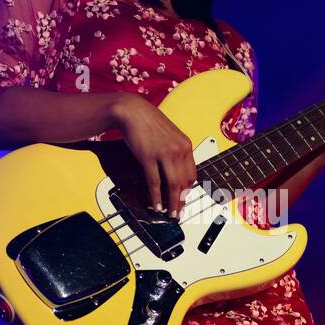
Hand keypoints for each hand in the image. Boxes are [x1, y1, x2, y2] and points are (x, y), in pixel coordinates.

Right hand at [109, 93, 196, 217]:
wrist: (132, 111)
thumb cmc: (148, 122)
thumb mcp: (170, 136)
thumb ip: (175, 152)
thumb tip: (176, 173)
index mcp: (186, 145)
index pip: (192, 174)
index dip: (189, 190)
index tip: (185, 199)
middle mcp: (179, 150)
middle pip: (185, 182)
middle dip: (182, 200)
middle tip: (178, 212)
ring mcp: (165, 154)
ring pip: (172, 185)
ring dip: (172, 203)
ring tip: (170, 213)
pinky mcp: (149, 157)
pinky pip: (155, 182)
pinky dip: (156, 197)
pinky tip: (156, 204)